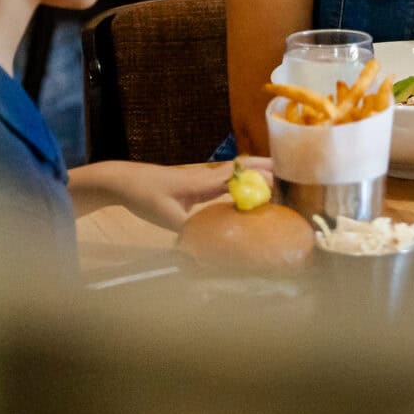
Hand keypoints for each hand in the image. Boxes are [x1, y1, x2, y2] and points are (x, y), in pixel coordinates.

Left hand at [78, 157, 269, 230]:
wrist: (124, 181)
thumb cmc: (145, 196)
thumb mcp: (167, 218)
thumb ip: (188, 230)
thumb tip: (207, 247)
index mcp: (201, 181)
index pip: (237, 174)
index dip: (258, 176)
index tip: (278, 182)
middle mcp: (205, 176)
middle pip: (241, 167)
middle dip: (265, 168)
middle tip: (289, 175)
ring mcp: (200, 178)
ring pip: (233, 171)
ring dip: (254, 172)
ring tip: (276, 180)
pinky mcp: (195, 184)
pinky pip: (223, 179)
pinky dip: (239, 181)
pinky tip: (245, 189)